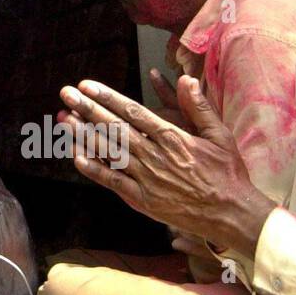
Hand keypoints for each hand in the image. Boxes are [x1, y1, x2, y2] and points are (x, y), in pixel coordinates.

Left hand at [57, 75, 275, 253]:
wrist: (232, 215)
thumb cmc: (228, 173)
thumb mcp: (220, 134)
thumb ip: (199, 107)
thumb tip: (188, 79)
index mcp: (172, 137)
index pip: (132, 111)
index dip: (106, 97)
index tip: (86, 85)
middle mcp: (155, 156)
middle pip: (114, 128)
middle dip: (87, 109)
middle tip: (66, 94)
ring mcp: (147, 179)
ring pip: (109, 152)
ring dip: (84, 135)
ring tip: (63, 119)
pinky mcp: (143, 200)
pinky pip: (113, 182)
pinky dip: (94, 169)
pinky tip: (76, 156)